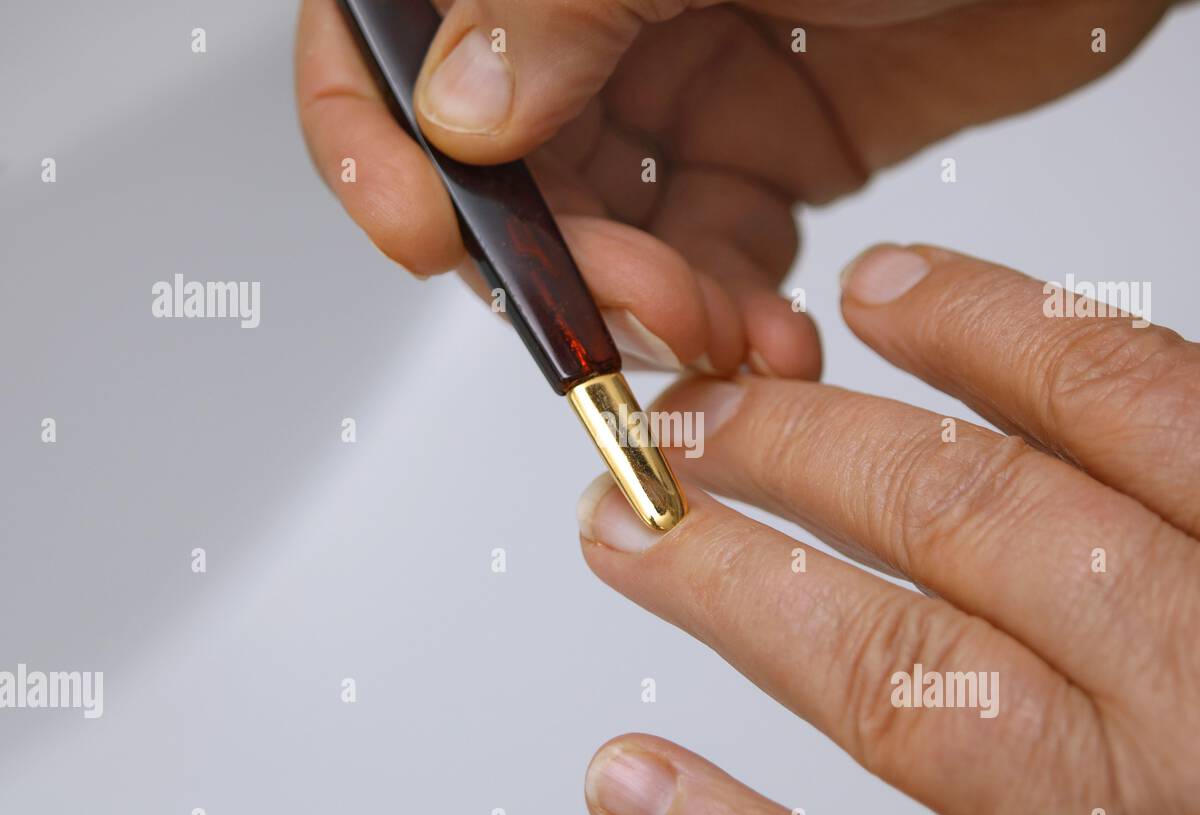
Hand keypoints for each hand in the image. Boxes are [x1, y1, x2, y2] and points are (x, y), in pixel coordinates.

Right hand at [295, 0, 1171, 377]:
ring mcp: (680, 77)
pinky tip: (770, 339)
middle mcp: (595, 10)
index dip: (373, 139)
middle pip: (505, 167)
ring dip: (653, 308)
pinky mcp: (768, 143)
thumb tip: (450, 110)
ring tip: (723, 336)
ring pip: (610, 232)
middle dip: (563, 262)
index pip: (385, 31)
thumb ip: (559, 0)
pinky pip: (713, 255)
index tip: (419, 235)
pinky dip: (731, 314)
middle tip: (634, 307)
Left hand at [576, 243, 1199, 814]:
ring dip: (733, 592)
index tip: (880, 290)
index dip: (983, 326)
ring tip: (626, 532)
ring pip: (893, 679)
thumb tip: (1103, 415)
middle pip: (967, 522)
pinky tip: (636, 781)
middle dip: (799, 447)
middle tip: (690, 415)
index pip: (1125, 400)